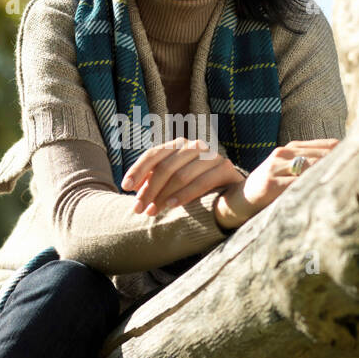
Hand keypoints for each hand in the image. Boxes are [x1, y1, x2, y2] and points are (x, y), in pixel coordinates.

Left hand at [120, 138, 243, 215]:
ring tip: (152, 212)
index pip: (154, 154)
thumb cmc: (195, 189)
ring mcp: (212, 155)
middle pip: (165, 167)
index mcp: (179, 145)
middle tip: (138, 209)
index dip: (137, 170)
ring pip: (180, 175)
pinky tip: (171, 206)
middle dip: (149, 190)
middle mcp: (195, 146)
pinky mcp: (225, 168)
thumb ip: (153, 181)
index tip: (125, 187)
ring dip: (163, 196)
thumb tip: (132, 187)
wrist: (233, 194)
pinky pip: (201, 182)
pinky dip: (184, 195)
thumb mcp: (171, 183)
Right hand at [214, 139, 341, 229]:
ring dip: (331, 175)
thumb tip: (343, 168)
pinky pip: (297, 186)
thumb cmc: (268, 188)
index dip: (345, 153)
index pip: (326, 146)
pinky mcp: (271, 184)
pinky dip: (312, 189)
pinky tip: (327, 194)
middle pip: (322, 156)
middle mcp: (284, 154)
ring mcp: (276, 168)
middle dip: (342, 164)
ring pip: (312, 168)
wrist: (237, 200)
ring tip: (353, 181)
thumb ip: (309, 168)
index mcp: (291, 149)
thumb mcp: (287, 172)